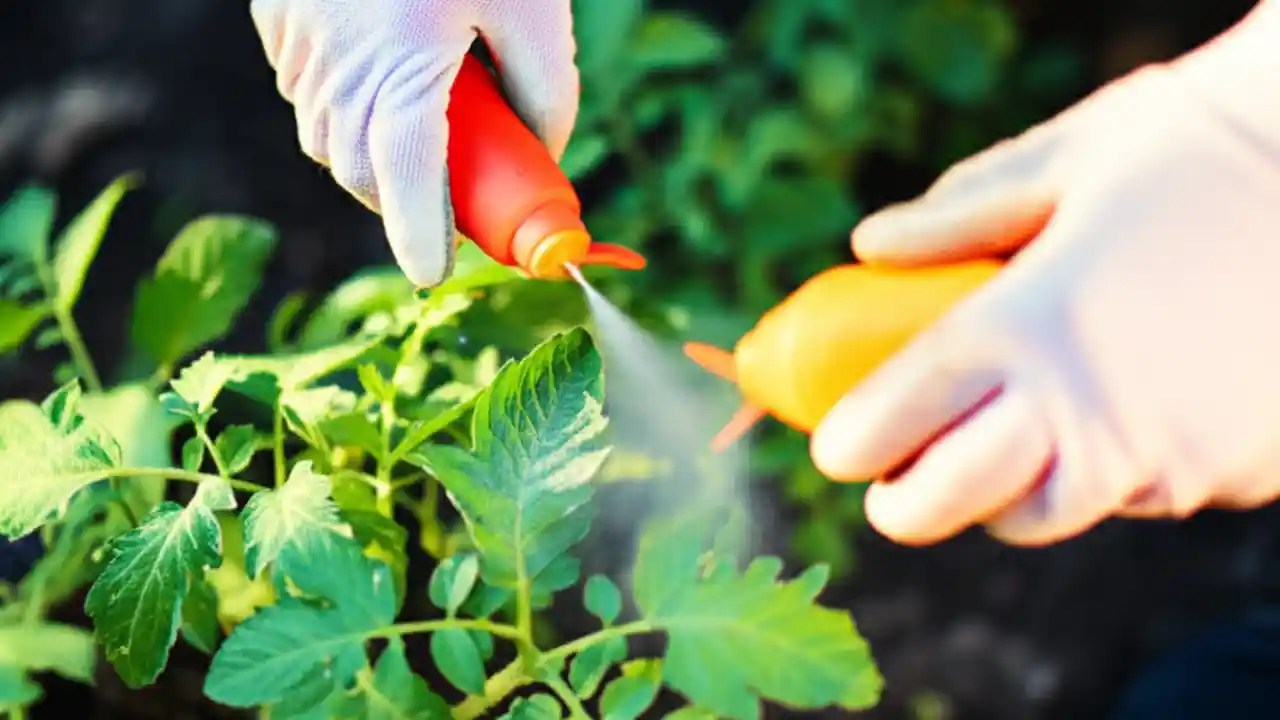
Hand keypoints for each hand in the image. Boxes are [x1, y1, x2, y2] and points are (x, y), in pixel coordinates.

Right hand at [250, 0, 578, 286]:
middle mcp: (336, 70)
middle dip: (405, 201)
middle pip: (363, 172)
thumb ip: (548, 92)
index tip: (436, 272)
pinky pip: (309, 92)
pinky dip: (347, 108)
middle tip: (455, 204)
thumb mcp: (533, 7)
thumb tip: (544, 155)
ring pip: (329, 137)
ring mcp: (298, 47)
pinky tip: (382, 76)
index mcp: (400, 70)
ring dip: (374, 156)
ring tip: (424, 136)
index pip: (405, 184)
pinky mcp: (279, 22)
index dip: (423, 237)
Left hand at [810, 1, 1279, 545]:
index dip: (851, 444)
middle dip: (908, 504)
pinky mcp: (1233, 472)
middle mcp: (1086, 405)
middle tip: (893, 486)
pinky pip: (1145, 492)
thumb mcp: (1067, 157)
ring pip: (1051, 511)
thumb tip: (870, 246)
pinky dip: (1114, 469)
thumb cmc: (1200, 145)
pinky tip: (1130, 404)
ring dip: (1009, 493)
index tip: (835, 449)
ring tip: (1007, 441)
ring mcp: (1167, 451)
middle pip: (954, 501)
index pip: (897, 416)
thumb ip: (957, 214)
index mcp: (1026, 324)